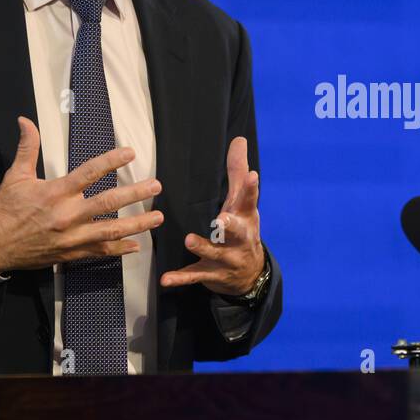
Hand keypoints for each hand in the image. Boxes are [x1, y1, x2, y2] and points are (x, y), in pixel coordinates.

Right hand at [0, 116, 162, 272]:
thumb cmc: (4, 210)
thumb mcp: (15, 176)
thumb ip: (27, 148)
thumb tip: (25, 121)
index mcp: (56, 192)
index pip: (89, 173)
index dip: (112, 161)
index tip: (130, 153)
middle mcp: (68, 215)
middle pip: (109, 202)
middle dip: (136, 194)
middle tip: (156, 186)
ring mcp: (72, 237)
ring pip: (111, 231)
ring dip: (137, 224)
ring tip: (157, 217)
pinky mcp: (71, 254)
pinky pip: (100, 252)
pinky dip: (120, 250)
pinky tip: (137, 246)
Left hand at [160, 136, 264, 296]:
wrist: (249, 276)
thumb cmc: (242, 231)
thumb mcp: (242, 205)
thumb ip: (237, 173)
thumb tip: (239, 139)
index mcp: (245, 219)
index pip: (249, 201)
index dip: (251, 189)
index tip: (253, 175)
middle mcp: (238, 240)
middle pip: (237, 232)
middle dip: (230, 226)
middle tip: (222, 219)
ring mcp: (225, 259)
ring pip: (214, 254)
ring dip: (203, 247)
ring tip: (190, 240)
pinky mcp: (209, 274)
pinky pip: (194, 276)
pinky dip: (180, 278)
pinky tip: (166, 279)